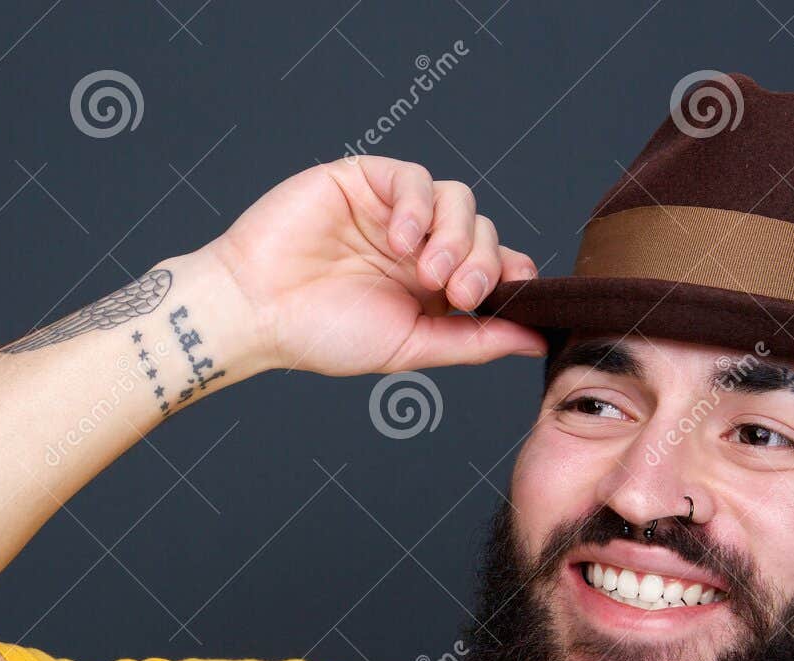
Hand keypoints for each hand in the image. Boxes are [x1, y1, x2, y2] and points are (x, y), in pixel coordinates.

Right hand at [201, 155, 544, 377]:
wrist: (256, 309)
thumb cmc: (321, 334)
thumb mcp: (411, 347)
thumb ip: (475, 340)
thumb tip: (537, 341)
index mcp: (431, 287)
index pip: (494, 267)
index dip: (513, 274)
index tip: (518, 292)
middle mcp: (418, 246)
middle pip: (483, 232)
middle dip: (482, 263)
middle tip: (461, 292)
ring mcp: (392, 211)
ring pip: (458, 200)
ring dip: (456, 235)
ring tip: (429, 270)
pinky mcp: (366, 180)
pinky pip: (414, 178)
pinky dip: (417, 207)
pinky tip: (398, 240)